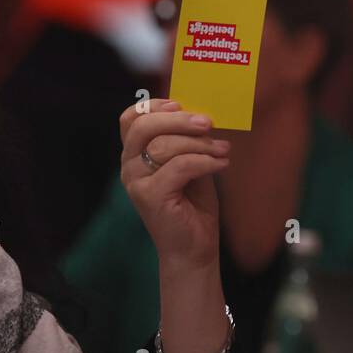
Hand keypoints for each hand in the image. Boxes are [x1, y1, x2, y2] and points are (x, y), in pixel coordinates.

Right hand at [119, 98, 228, 272]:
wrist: (194, 249)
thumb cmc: (193, 204)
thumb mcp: (191, 163)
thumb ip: (187, 141)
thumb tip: (202, 114)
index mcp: (136, 154)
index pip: (131, 119)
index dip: (153, 106)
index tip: (180, 104)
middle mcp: (129, 166)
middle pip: (143, 127)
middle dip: (179, 120)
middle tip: (208, 122)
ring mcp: (136, 182)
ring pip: (165, 145)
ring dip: (201, 143)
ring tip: (223, 149)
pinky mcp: (150, 197)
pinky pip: (179, 166)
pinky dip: (205, 161)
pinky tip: (222, 164)